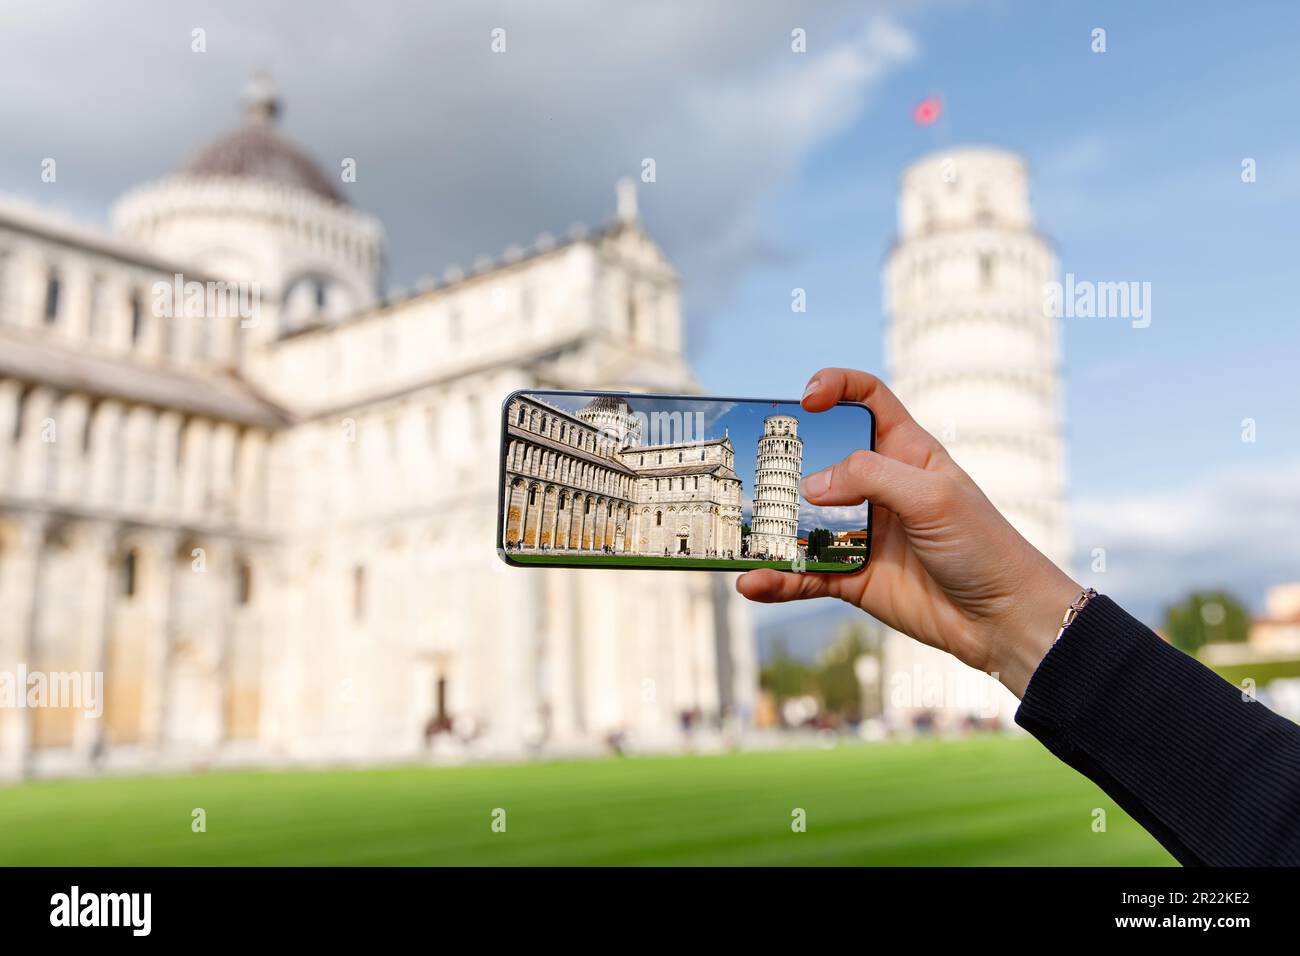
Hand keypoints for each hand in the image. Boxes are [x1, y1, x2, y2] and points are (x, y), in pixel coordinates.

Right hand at [736, 368, 1079, 697]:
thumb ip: (871, 478)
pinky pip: (805, 573)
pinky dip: (778, 579)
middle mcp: (879, 487)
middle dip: (783, 461)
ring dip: (772, 527)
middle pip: (820, 459)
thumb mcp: (933, 496)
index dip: (835, 387)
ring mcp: (862, 532)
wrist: (1002, 619)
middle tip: (752, 464)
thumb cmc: (982, 545)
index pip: (866, 400)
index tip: (805, 399)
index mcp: (906, 451)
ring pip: (804, 520)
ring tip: (742, 533)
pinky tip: (754, 583)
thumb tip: (810, 485)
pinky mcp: (852, 577)